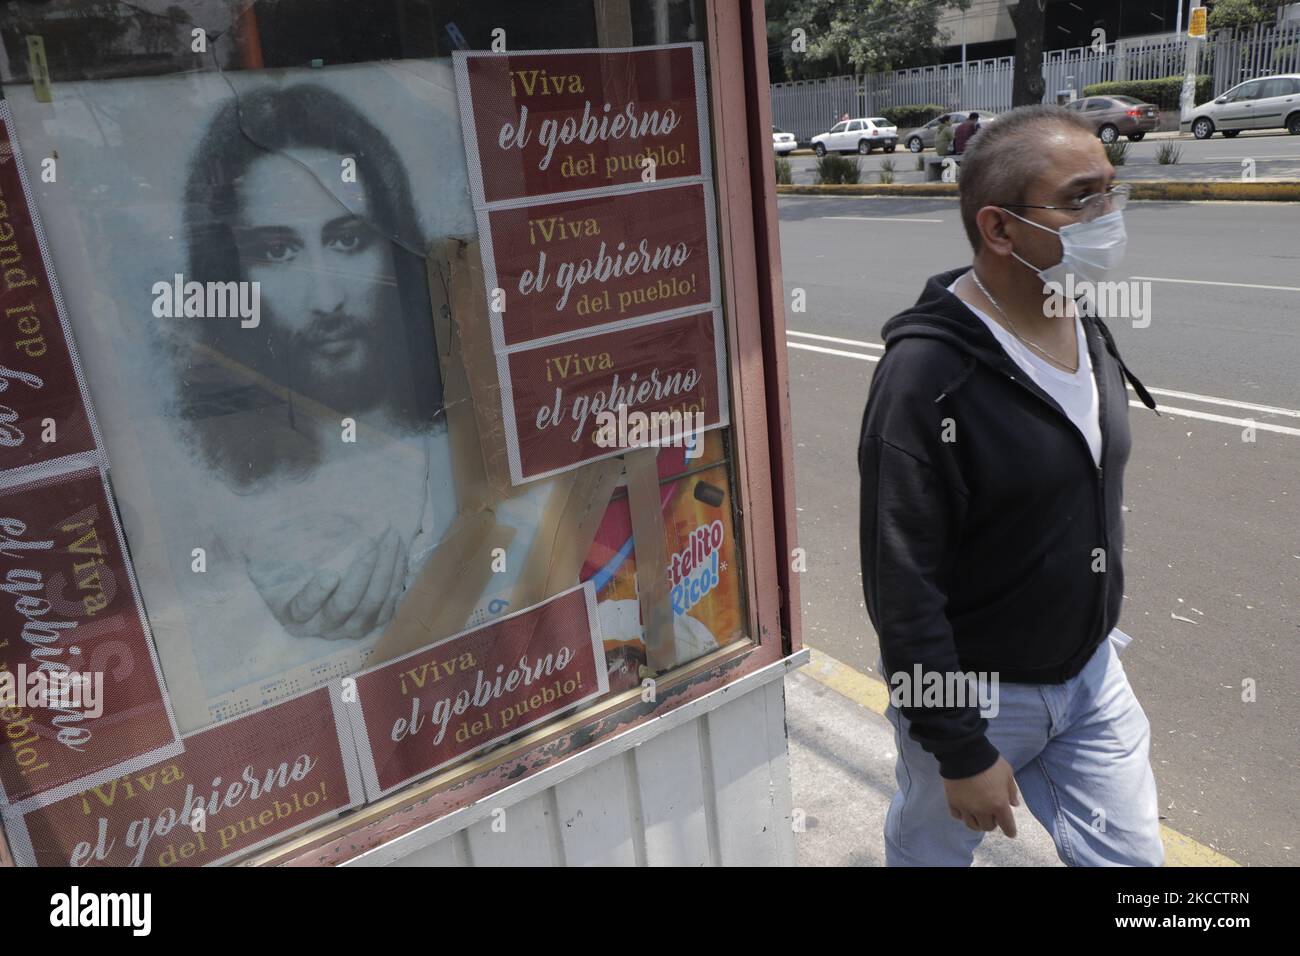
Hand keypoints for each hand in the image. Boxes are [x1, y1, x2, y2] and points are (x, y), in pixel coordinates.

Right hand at [246, 524, 408, 640]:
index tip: (329, 573)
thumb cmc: (292, 550)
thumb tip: (249, 529)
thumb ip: (261, 541)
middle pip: (343, 607)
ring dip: (384, 571)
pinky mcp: (373, 621)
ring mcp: (349, 627)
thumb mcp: (272, 546)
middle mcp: (320, 627)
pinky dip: (395, 576)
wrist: (318, 558)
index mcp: (292, 613)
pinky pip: (388, 604)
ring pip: (370, 607)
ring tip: (390, 539)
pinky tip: (398, 550)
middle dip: (361, 574)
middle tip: (371, 542)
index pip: (302, 609)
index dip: (315, 595)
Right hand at [941, 755, 1019, 836]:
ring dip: (977, 822)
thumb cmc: (990, 763)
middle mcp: (982, 810)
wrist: (964, 753)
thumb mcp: (1007, 773)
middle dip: (992, 822)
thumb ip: (1011, 790)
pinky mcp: (953, 802)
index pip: (1007, 826)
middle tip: (992, 814)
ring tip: (978, 814)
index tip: (1010, 831)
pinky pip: (957, 816)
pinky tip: (965, 808)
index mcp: (999, 804)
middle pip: (988, 827)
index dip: (1010, 830)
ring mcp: (966, 807)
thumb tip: (1014, 804)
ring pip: (972, 825)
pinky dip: (963, 815)